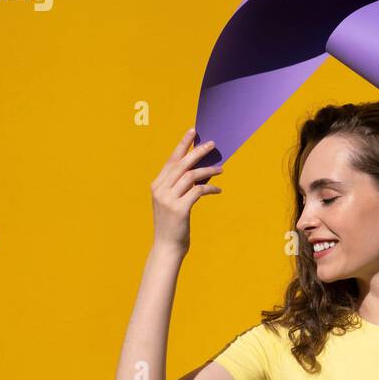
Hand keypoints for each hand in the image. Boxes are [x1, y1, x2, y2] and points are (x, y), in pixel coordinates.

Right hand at [150, 128, 223, 253]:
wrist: (166, 247)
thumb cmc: (172, 224)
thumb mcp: (171, 202)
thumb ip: (179, 187)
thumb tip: (199, 171)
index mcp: (156, 185)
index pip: (171, 160)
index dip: (182, 145)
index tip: (193, 132)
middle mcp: (160, 190)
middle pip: (182, 164)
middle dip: (197, 151)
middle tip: (212, 144)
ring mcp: (168, 199)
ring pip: (191, 176)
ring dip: (209, 171)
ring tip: (221, 169)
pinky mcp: (179, 209)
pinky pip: (198, 191)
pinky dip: (210, 188)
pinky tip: (218, 190)